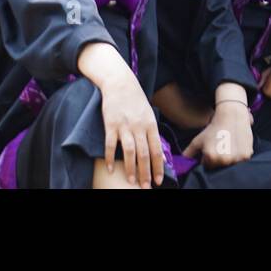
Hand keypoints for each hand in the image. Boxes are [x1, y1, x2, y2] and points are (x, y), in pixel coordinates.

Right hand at [99, 73, 165, 187]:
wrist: (120, 83)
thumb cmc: (135, 100)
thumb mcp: (149, 114)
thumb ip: (151, 131)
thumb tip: (156, 151)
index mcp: (151, 124)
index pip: (157, 150)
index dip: (158, 167)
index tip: (159, 180)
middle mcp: (139, 126)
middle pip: (144, 154)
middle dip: (146, 172)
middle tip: (146, 186)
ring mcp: (125, 125)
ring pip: (130, 151)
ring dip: (130, 168)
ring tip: (131, 182)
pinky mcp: (111, 124)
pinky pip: (110, 144)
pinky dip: (110, 158)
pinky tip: (110, 168)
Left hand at [182, 101, 253, 168]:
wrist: (232, 115)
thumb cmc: (214, 128)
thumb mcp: (198, 140)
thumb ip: (188, 153)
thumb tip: (183, 161)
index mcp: (211, 157)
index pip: (208, 167)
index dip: (209, 159)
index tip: (213, 149)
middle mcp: (224, 160)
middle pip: (219, 167)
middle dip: (219, 160)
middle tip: (221, 146)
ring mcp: (236, 158)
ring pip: (231, 165)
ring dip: (229, 158)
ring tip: (228, 145)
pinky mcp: (247, 155)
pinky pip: (241, 161)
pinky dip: (239, 156)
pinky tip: (236, 145)